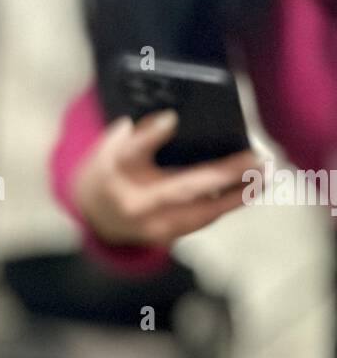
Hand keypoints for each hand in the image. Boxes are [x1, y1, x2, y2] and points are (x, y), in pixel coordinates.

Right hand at [70, 109, 255, 248]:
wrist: (94, 215)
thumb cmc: (109, 171)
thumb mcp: (113, 146)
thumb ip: (140, 134)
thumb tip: (173, 120)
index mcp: (112, 174)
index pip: (130, 152)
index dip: (150, 134)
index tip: (171, 119)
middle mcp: (133, 204)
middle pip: (182, 189)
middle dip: (223, 174)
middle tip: (255, 160)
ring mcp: (150, 226)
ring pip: (200, 212)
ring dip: (237, 195)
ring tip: (263, 177)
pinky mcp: (165, 237)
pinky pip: (201, 220)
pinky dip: (226, 205)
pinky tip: (248, 190)